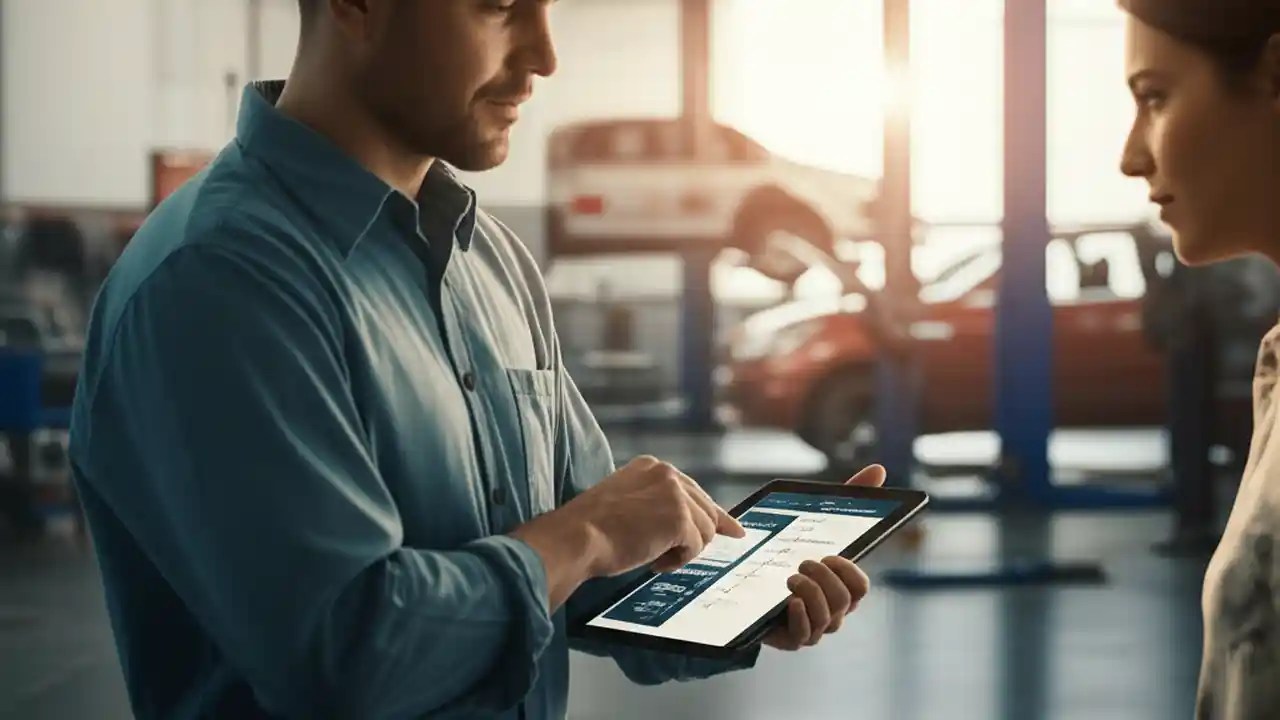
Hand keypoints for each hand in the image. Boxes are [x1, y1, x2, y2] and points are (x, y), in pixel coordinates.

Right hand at [516, 455, 744, 593]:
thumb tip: (689, 526)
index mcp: (652, 467)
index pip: (693, 490)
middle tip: (698, 549)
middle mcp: (667, 474)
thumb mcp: (626, 503)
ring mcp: (675, 494)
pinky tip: (655, 562)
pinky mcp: (679, 519)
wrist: (576, 537)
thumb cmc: (592, 529)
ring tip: (654, 558)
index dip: (711, 513)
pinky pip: (695, 547)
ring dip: (684, 550)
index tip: (732, 529)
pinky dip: (678, 560)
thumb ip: (656, 505)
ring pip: (705, 530)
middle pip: (706, 509)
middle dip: (703, 534)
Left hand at [763, 464, 885, 650]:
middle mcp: (835, 608)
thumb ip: (849, 496)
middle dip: (825, 579)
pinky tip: (788, 601)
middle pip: (846, 600)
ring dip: (810, 594)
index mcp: (842, 583)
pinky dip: (800, 617)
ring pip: (828, 618)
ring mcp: (816, 625)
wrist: (747, 577)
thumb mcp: (816, 519)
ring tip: (790, 578)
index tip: (831, 554)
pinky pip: (806, 636)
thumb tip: (879, 469)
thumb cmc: (790, 548)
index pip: (861, 585)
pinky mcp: (793, 638)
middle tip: (803, 562)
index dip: (850, 571)